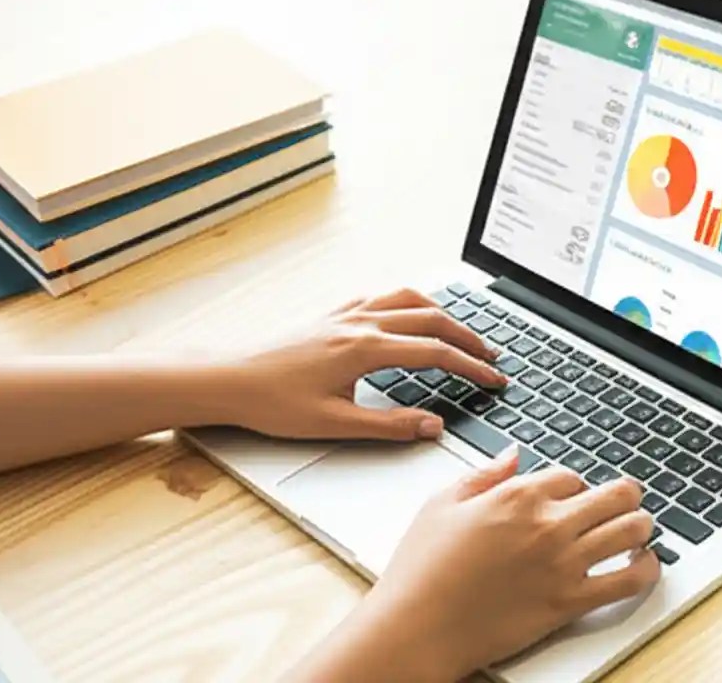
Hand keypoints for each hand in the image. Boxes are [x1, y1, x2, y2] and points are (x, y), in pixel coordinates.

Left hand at [224, 288, 506, 440]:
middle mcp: (360, 323)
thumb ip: (390, 425)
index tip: (494, 378)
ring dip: (442, 313)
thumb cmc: (272, 403)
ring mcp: (345, 314)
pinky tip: (409, 315)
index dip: (472, 367)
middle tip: (491, 355)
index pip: (435, 353)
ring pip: (408, 299)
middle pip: (431, 319)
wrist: (228, 378)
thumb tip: (432, 426)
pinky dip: (408, 302)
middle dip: (468, 336)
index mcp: (365, 349)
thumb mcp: (335, 424)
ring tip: (460, 331)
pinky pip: (381, 296)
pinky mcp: (331, 313)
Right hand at [294, 448, 661, 681]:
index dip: (577, 486)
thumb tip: (513, 454)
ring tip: (639, 529)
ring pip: (632, 529)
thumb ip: (484, 475)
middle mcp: (547, 523)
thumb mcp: (442, 504)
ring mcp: (563, 563)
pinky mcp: (570, 601)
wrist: (417, 628)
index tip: (575, 497)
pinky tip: (646, 565)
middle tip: (626, 502)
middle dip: (625, 495)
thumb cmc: (421, 571)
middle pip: (616, 494)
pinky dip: (647, 569)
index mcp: (516, 495)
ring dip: (641, 525)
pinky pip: (630, 580)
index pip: (572, 476)